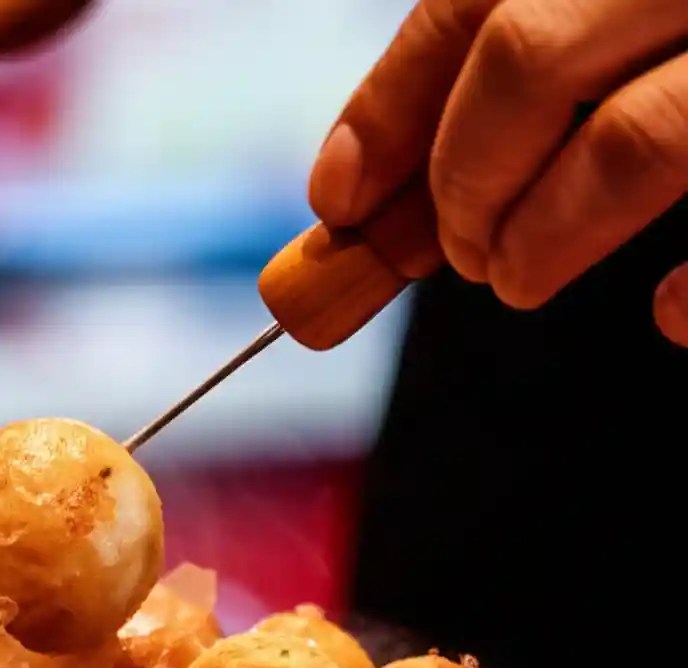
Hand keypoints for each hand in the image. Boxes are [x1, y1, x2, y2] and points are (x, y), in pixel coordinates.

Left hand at [306, 0, 687, 342]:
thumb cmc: (673, 52)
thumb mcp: (595, 31)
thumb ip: (497, 83)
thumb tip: (351, 187)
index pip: (463, 8)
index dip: (383, 111)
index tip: (337, 200)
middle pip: (524, 63)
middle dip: (461, 182)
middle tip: (459, 256)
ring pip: (633, 142)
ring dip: (546, 237)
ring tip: (520, 279)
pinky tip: (669, 312)